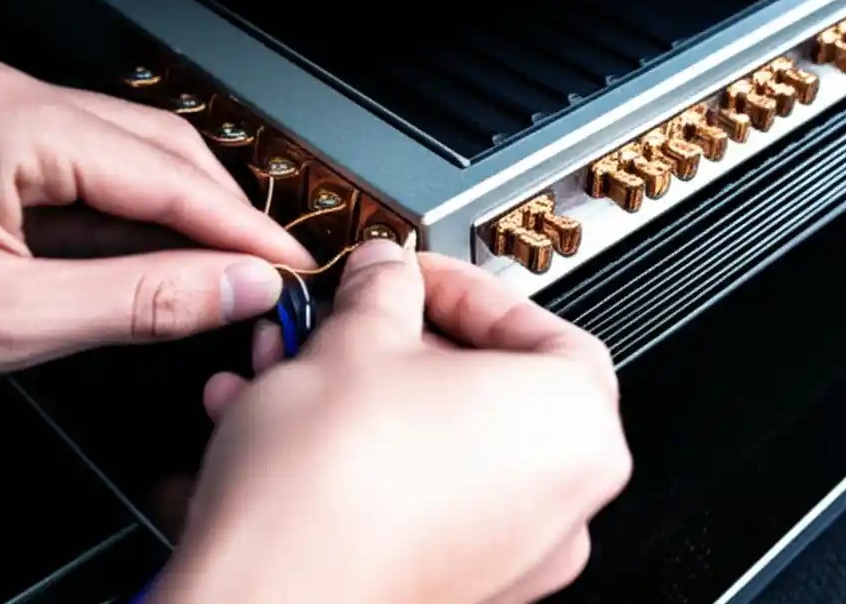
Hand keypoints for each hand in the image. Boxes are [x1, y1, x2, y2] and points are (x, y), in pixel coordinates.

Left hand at [0, 50, 311, 413]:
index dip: (240, 229)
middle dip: (212, 216)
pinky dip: (110, 219)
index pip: (163, 173)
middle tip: (260, 279)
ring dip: (165, 219)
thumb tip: (239, 288)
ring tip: (210, 280)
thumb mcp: (4, 323)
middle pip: (147, 147)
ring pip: (111, 155)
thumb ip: (142, 300)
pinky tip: (143, 262)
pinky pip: (64, 169)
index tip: (290, 269)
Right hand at [156, 240, 631, 603]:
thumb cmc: (335, 490)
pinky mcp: (453, 586)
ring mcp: (510, 555)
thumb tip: (386, 274)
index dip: (462, 288)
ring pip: (436, 442)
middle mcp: (560, 502)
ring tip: (291, 368)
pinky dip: (361, 455)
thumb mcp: (357, 340)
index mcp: (575, 430)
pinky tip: (287, 427)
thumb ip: (384, 289)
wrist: (271, 598)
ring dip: (361, 396)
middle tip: (347, 318)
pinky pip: (415, 495)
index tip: (411, 276)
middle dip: (398, 345)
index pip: (540, 326)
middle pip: (485, 388)